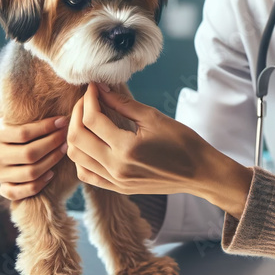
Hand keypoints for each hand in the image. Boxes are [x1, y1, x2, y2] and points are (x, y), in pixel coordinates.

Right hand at [0, 115, 68, 200]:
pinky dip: (39, 184)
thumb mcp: (22, 119)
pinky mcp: (3, 188)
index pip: (23, 133)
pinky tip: (52, 174)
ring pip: (29, 173)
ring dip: (51, 161)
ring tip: (64, 150)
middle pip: (28, 154)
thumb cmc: (24, 129)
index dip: (46, 128)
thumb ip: (34, 116)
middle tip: (66, 137)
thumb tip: (61, 118)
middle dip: (52, 144)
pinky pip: (22, 192)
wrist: (10, 148)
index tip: (63, 122)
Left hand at [66, 83, 251, 217]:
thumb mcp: (154, 117)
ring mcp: (115, 181)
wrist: (199, 172)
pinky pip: (85, 173)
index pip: (92, 119)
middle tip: (88, 99)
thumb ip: (124, 104)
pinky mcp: (117, 188)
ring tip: (86, 118)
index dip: (89, 98)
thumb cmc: (183, 142)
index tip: (94, 87)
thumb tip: (102, 89)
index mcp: (127, 148)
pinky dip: (81, 156)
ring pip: (76, 156)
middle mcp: (116, 167)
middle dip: (77, 113)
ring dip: (75, 133)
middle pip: (77, 137)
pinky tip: (90, 142)